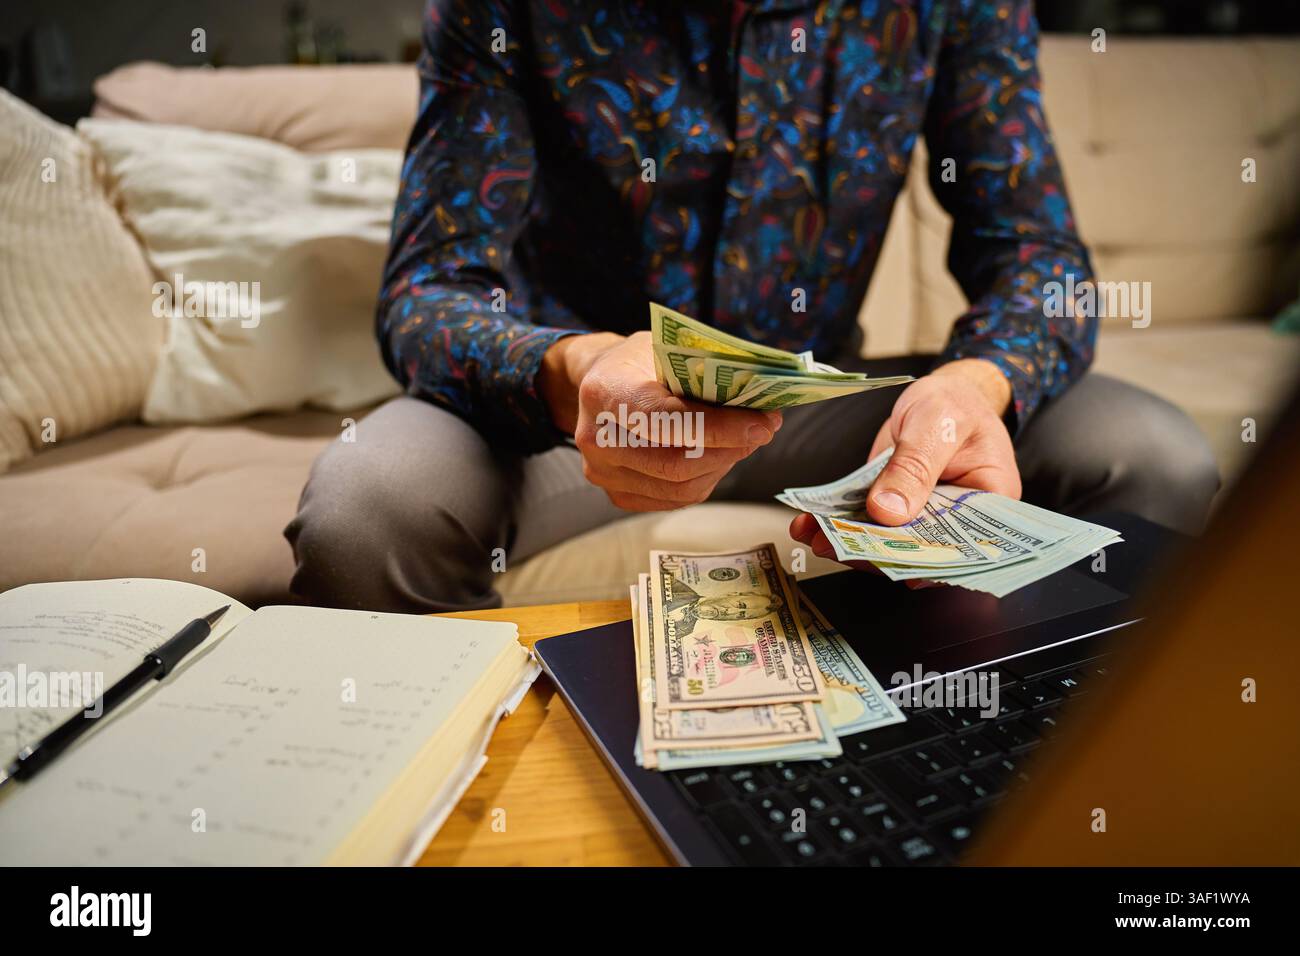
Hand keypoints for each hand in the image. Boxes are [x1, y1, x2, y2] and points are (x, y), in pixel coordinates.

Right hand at [540, 331, 781, 510]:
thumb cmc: (639, 362)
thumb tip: (759, 399)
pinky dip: (707, 479)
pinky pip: (675, 499)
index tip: (761, 424)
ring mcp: (603, 472)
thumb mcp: (665, 348)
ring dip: (723, 465)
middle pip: (674, 462)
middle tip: (763, 430)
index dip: (718, 427)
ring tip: (745, 441)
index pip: (665, 419)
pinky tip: (720, 457)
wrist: (600, 384)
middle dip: (730, 448)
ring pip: (680, 486)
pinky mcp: (617, 494)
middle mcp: (595, 438)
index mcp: (604, 391)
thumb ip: (703, 371)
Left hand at [789, 358, 1019, 561]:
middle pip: (920, 550)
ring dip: (851, 543)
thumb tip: (888, 511)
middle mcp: (958, 520)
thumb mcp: (936, 425)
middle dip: (875, 554)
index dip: (927, 561)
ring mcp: (925, 518)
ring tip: (816, 536)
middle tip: (836, 545)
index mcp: (989, 502)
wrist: (940, 394)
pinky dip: (842, 525)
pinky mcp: (897, 509)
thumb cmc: (955, 404)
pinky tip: (814, 523)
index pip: (963, 544)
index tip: (889, 562)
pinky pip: (870, 524)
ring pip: (888, 542)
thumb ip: (914, 467)